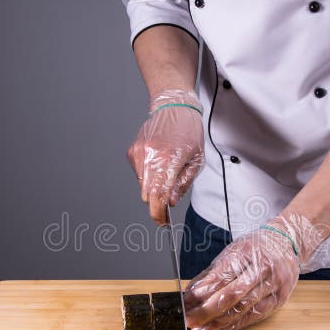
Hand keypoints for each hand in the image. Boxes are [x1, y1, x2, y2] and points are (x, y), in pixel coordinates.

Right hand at [127, 89, 204, 224]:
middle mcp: (151, 156)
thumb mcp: (196, 159)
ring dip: (153, 187)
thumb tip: (170, 201)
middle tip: (166, 208)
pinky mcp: (133, 150)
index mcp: (169, 158)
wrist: (174, 107)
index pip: (158, 195)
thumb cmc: (188, 130)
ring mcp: (139, 152)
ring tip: (167, 172)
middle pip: (148, 193)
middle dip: (157, 203)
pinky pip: (139, 173)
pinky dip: (148, 175)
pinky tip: (158, 162)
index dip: (159, 213)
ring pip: (143, 185)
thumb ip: (182, 183)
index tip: (161, 222)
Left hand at [183, 212, 328, 329]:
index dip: (201, 292)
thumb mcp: (232, 251)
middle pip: (231, 295)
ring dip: (218, 323)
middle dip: (206, 311)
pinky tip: (219, 329)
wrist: (287, 242)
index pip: (221, 277)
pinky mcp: (279, 299)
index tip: (185, 302)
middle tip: (189, 320)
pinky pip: (254, 316)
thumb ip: (212, 273)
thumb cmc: (256, 246)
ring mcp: (274, 285)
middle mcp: (263, 269)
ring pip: (242, 309)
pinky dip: (234, 325)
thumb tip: (191, 292)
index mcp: (247, 252)